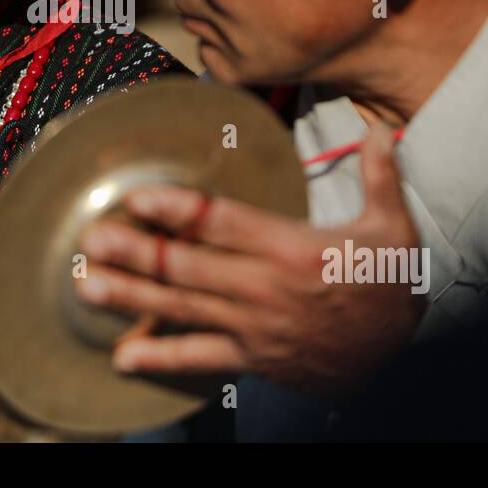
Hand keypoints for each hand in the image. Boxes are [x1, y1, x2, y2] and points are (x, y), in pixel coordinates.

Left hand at [74, 121, 424, 396]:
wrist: (399, 356)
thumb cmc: (388, 284)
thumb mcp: (392, 226)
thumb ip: (380, 175)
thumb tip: (380, 128)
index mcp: (291, 249)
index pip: (223, 223)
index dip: (176, 209)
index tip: (137, 198)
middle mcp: (265, 289)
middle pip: (189, 266)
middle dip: (136, 252)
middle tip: (93, 239)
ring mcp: (254, 327)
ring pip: (183, 309)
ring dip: (132, 297)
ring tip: (88, 286)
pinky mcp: (252, 358)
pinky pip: (200, 359)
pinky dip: (161, 358)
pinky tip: (124, 356)